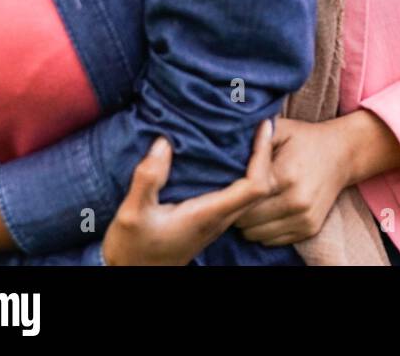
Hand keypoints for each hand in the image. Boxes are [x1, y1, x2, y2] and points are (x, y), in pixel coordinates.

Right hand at [101, 120, 274, 265]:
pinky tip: (229, 156)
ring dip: (257, 163)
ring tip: (250, 134)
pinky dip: (243, 172)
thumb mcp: (132, 213)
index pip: (256, 186)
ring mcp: (218, 221)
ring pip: (253, 192)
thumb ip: (148, 179)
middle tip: (262, 124)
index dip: (263, 155)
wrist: (132, 276)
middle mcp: (221, 218)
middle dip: (267, 153)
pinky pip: (239, 194)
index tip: (263, 127)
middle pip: (263, 187)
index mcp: (210, 214)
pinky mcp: (210, 220)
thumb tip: (164, 142)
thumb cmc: (132, 249)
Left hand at [234, 116, 355, 246]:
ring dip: (250, 223)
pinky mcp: (310, 229)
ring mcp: (305, 218)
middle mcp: (297, 202)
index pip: (242, 199)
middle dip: (239, 209)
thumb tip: (229, 145)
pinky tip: (268, 211)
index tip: (232, 184)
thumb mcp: (282, 129)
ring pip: (257, 235)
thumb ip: (256, 139)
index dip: (232, 194)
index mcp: (286, 176)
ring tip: (254, 203)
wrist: (343, 153)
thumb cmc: (305, 139)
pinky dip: (265, 229)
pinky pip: (272, 241)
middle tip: (240, 195)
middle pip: (247, 221)